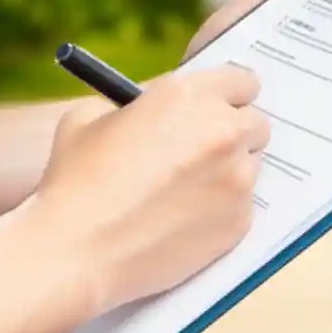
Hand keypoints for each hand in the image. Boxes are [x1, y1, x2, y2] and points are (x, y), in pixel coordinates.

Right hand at [29, 66, 268, 313]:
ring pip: (252, 164)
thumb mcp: (92, 116)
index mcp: (191, 95)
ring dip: (230, 171)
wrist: (75, 250)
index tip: (218, 108)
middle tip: (204, 150)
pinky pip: (244, 204)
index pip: (243, 82)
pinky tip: (185, 219)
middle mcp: (225, 131)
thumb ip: (139, 102)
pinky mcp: (241, 219)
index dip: (228, 96)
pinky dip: (223, 209)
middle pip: (256, 123)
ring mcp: (238, 177)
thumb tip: (165, 105)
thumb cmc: (75, 180)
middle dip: (234, 133)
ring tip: (186, 190)